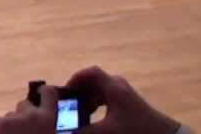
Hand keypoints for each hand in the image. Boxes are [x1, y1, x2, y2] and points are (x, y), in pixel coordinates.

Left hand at [0, 84, 56, 133]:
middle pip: (25, 103)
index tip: (44, 94)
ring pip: (13, 113)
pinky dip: (4, 127)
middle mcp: (30, 113)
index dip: (45, 92)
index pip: (48, 92)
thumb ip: (53, 128)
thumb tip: (51, 122)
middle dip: (27, 113)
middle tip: (29, 129)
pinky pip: (1, 119)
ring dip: (15, 122)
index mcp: (48, 118)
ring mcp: (12, 117)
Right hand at [64, 66, 181, 133]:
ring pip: (100, 90)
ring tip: (77, 111)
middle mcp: (118, 86)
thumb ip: (84, 131)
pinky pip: (106, 98)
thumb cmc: (135, 129)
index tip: (65, 92)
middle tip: (68, 103)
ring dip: (87, 99)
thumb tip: (65, 131)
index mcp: (113, 87)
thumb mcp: (107, 131)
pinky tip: (91, 117)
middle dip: (79, 91)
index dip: (75, 79)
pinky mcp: (128, 103)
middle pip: (93, 81)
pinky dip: (96, 104)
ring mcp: (124, 94)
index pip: (90, 73)